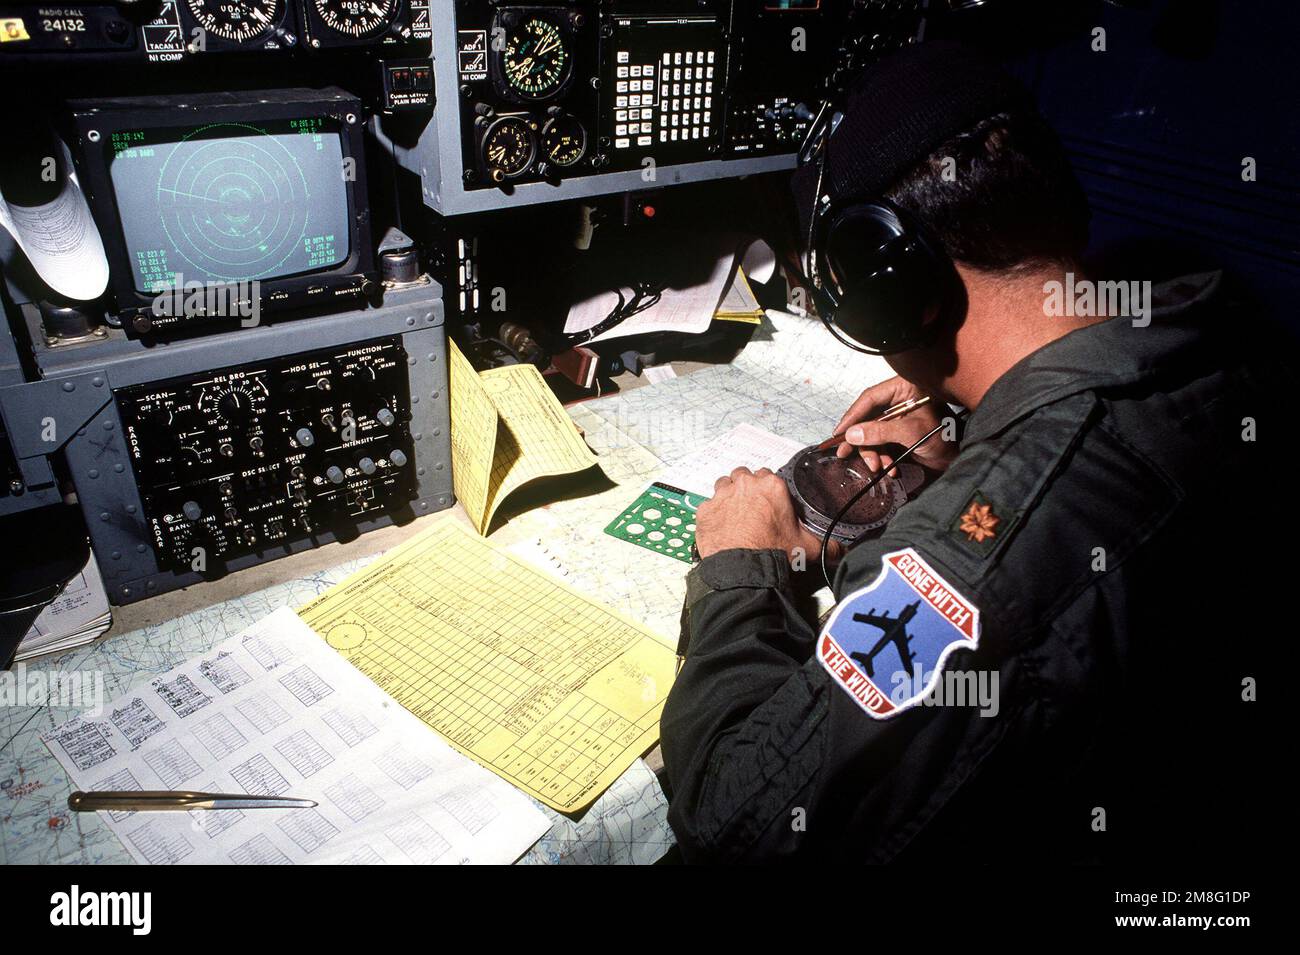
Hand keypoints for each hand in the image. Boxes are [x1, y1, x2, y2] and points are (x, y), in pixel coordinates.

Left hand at [695, 467, 840, 564]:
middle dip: (747, 489)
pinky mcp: (705, 510)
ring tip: (735, 515)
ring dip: (729, 496)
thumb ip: (828, 545)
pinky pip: (708, 505)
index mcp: (771, 486)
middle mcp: (745, 484)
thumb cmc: (774, 553)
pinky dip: (713, 514)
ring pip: (724, 485)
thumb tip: (842, 550)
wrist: (744, 569)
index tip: (769, 504)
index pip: (769, 476)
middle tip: (752, 509)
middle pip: (744, 476)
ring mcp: (722, 495)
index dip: (768, 490)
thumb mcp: (807, 547)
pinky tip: (721, 527)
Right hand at [832, 376, 956, 473]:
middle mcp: (899, 401)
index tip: (840, 432)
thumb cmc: (946, 436)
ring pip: (872, 434)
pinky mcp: (899, 434)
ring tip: (877, 466)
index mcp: (904, 388)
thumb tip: (852, 434)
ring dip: (873, 453)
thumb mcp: (911, 432)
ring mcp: (899, 418)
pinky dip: (882, 457)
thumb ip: (881, 432)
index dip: (853, 415)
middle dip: (861, 440)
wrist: (961, 458)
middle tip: (845, 453)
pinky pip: (881, 444)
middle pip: (868, 417)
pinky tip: (889, 468)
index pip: (870, 398)